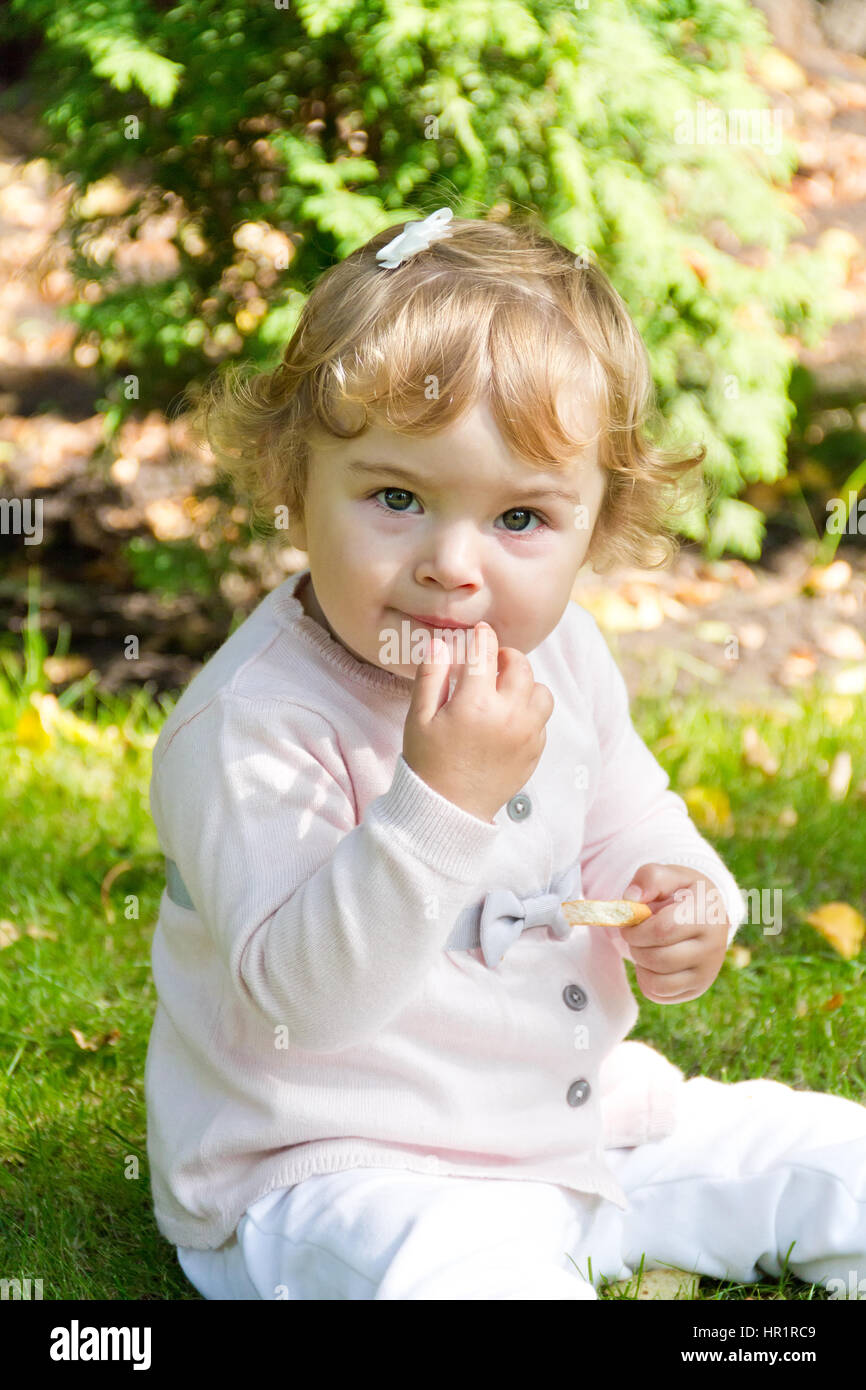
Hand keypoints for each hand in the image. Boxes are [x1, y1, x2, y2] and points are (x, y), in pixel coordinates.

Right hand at [402, 622, 553, 823]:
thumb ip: (432, 676)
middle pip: (520, 666)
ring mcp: (526, 734)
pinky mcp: (535, 750)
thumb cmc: (428, 762)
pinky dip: (530, 711)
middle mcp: (508, 715)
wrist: (449, 809)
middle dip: (506, 657)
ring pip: (541, 691)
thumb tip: (442, 644)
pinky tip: (508, 718)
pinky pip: (543, 718)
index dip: (482, 636)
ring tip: (505, 692)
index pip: (485, 653)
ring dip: (525, 684)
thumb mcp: (419, 717)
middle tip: (492, 662)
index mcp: (475, 703)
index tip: (480, 632)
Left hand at [619, 863, 729, 1003]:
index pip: (663, 930)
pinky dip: (646, 980)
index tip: (631, 921)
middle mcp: (714, 947)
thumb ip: (649, 878)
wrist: (707, 914)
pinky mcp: (697, 988)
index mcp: (708, 914)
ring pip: (658, 982)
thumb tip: (631, 899)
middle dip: (636, 946)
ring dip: (640, 963)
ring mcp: (708, 972)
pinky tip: (653, 962)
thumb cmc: (682, 892)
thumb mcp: (670, 875)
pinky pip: (660, 994)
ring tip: (646, 946)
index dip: (637, 928)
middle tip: (636, 934)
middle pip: (659, 958)